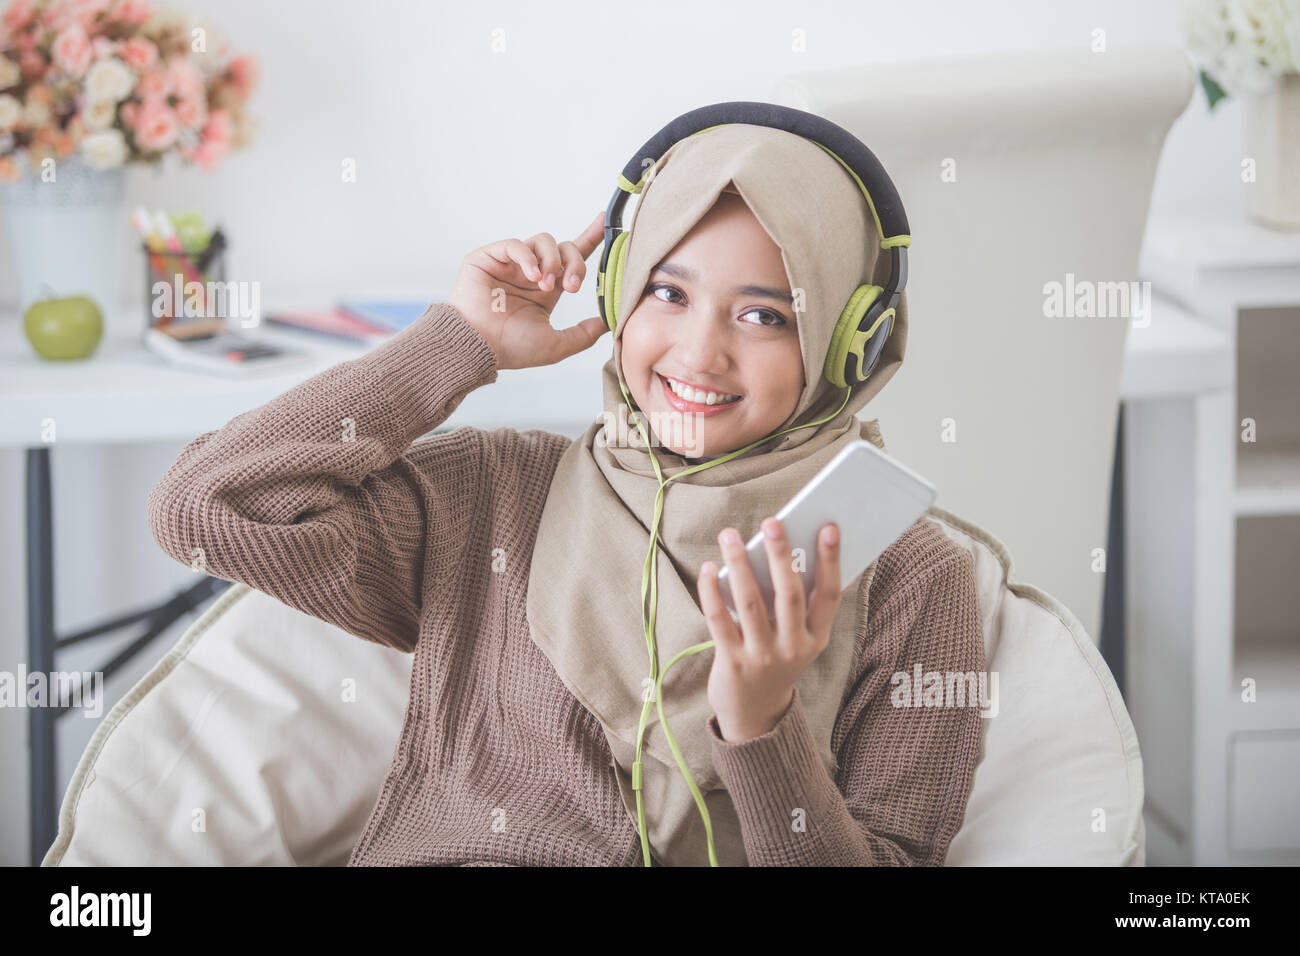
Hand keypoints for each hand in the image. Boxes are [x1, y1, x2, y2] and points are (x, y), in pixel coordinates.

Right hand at [447, 211, 608, 369]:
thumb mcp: (556, 345)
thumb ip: (583, 334)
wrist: (478, 348)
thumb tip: (608, 322)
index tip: (605, 222)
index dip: (591, 238)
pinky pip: (516, 244)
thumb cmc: (510, 349)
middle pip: (564, 247)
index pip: (572, 258)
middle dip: (574, 263)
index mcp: (547, 289)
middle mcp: (531, 272)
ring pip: (544, 241)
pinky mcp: (490, 257)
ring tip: (546, 286)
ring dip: (552, 261)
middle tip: (570, 287)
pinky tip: (532, 276)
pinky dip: (528, 257)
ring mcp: (511, 263)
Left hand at [699, 517, 843, 742]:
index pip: (829, 594)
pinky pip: (719, 619)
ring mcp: (762, 657)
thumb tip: (792, 550)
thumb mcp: (799, 640)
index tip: (828, 527)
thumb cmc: (777, 661)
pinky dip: (712, 590)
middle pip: (789, 594)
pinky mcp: (732, 662)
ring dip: (740, 565)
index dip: (831, 561)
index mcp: (817, 637)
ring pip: (751, 602)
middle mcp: (794, 648)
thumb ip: (799, 604)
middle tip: (772, 522)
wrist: (754, 713)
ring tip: (731, 536)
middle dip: (781, 555)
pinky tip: (709, 568)